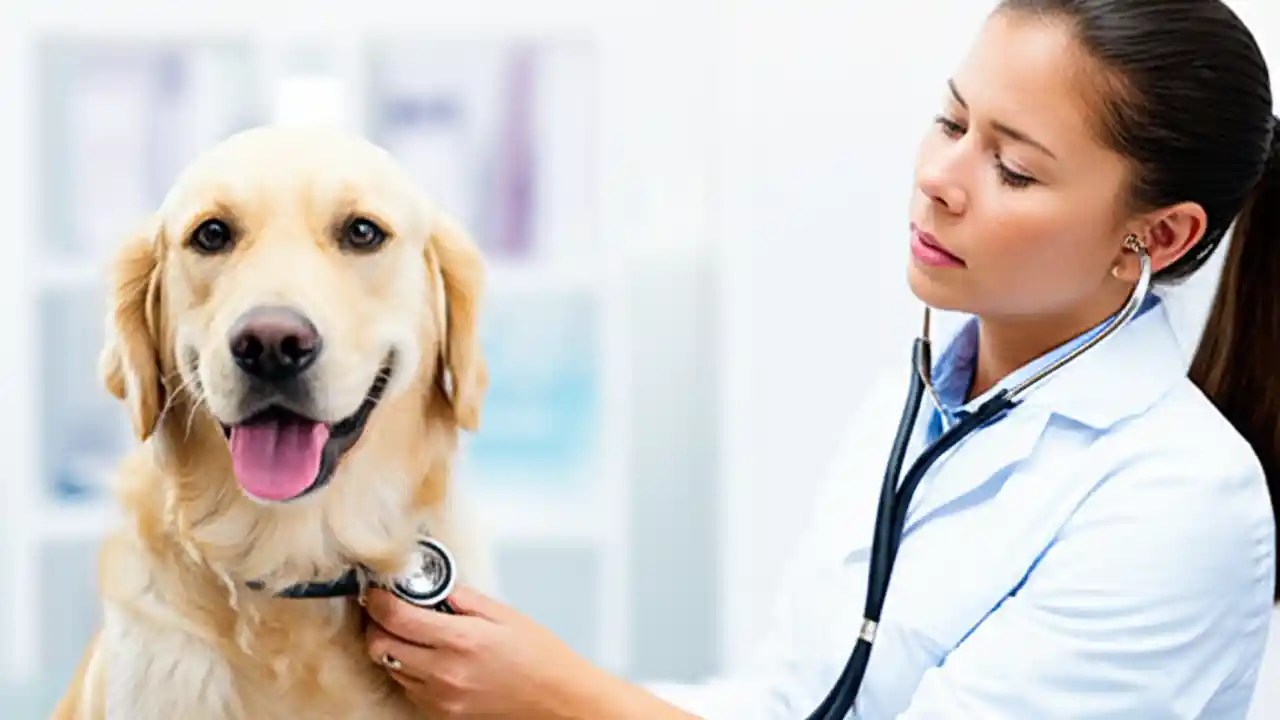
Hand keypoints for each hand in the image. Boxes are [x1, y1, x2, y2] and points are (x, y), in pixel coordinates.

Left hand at [363, 585, 620, 718]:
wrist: (557, 700)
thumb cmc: (540, 658)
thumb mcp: (506, 615)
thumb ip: (465, 599)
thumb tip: (437, 589)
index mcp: (461, 640)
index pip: (396, 617)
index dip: (377, 600)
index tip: (376, 592)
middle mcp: (445, 672)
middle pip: (380, 646)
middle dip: (376, 624)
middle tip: (386, 610)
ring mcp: (441, 697)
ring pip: (390, 668)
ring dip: (391, 647)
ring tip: (411, 633)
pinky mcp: (443, 714)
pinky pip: (408, 689)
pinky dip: (408, 670)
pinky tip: (427, 658)